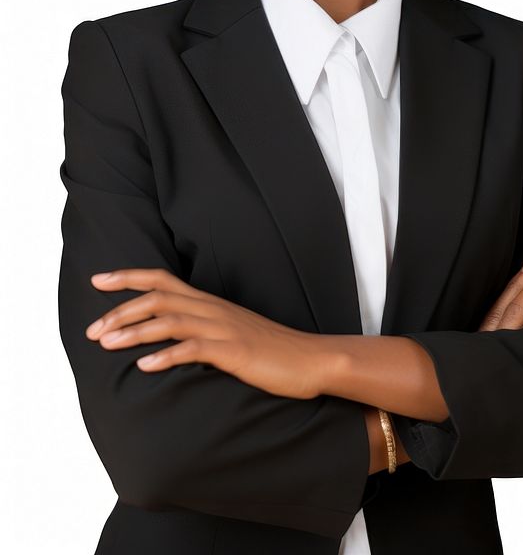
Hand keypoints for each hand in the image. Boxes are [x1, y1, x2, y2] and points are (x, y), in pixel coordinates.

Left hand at [86, 268, 322, 399]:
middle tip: (91, 330)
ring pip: (170, 321)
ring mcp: (223, 328)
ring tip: (106, 343)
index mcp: (209, 302)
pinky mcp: (234, 351)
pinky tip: (145, 366)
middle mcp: (212, 309)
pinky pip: (194, 349)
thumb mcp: (229, 332)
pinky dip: (167, 355)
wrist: (310, 359)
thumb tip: (168, 335)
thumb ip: (200, 328)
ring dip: (134, 331)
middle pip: (158, 298)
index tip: (97, 280)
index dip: (128, 277)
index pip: (162, 279)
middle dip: (121, 310)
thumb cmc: (269, 349)